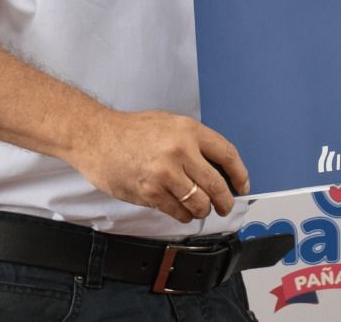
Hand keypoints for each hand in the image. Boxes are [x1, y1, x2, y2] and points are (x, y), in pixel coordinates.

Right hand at [71, 108, 249, 223]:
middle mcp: (181, 151)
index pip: (227, 155)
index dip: (240, 174)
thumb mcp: (171, 124)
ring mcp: (165, 174)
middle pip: (216, 184)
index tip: (243, 185)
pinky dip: (183, 215)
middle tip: (226, 206)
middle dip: (225, 200)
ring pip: (198, 202)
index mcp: (190, 131)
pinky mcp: (149, 192)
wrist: (97, 137)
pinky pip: (176, 210)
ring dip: (203, 210)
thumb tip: (217, 166)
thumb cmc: (132, 130)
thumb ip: (194, 142)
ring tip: (201, 209)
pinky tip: (183, 212)